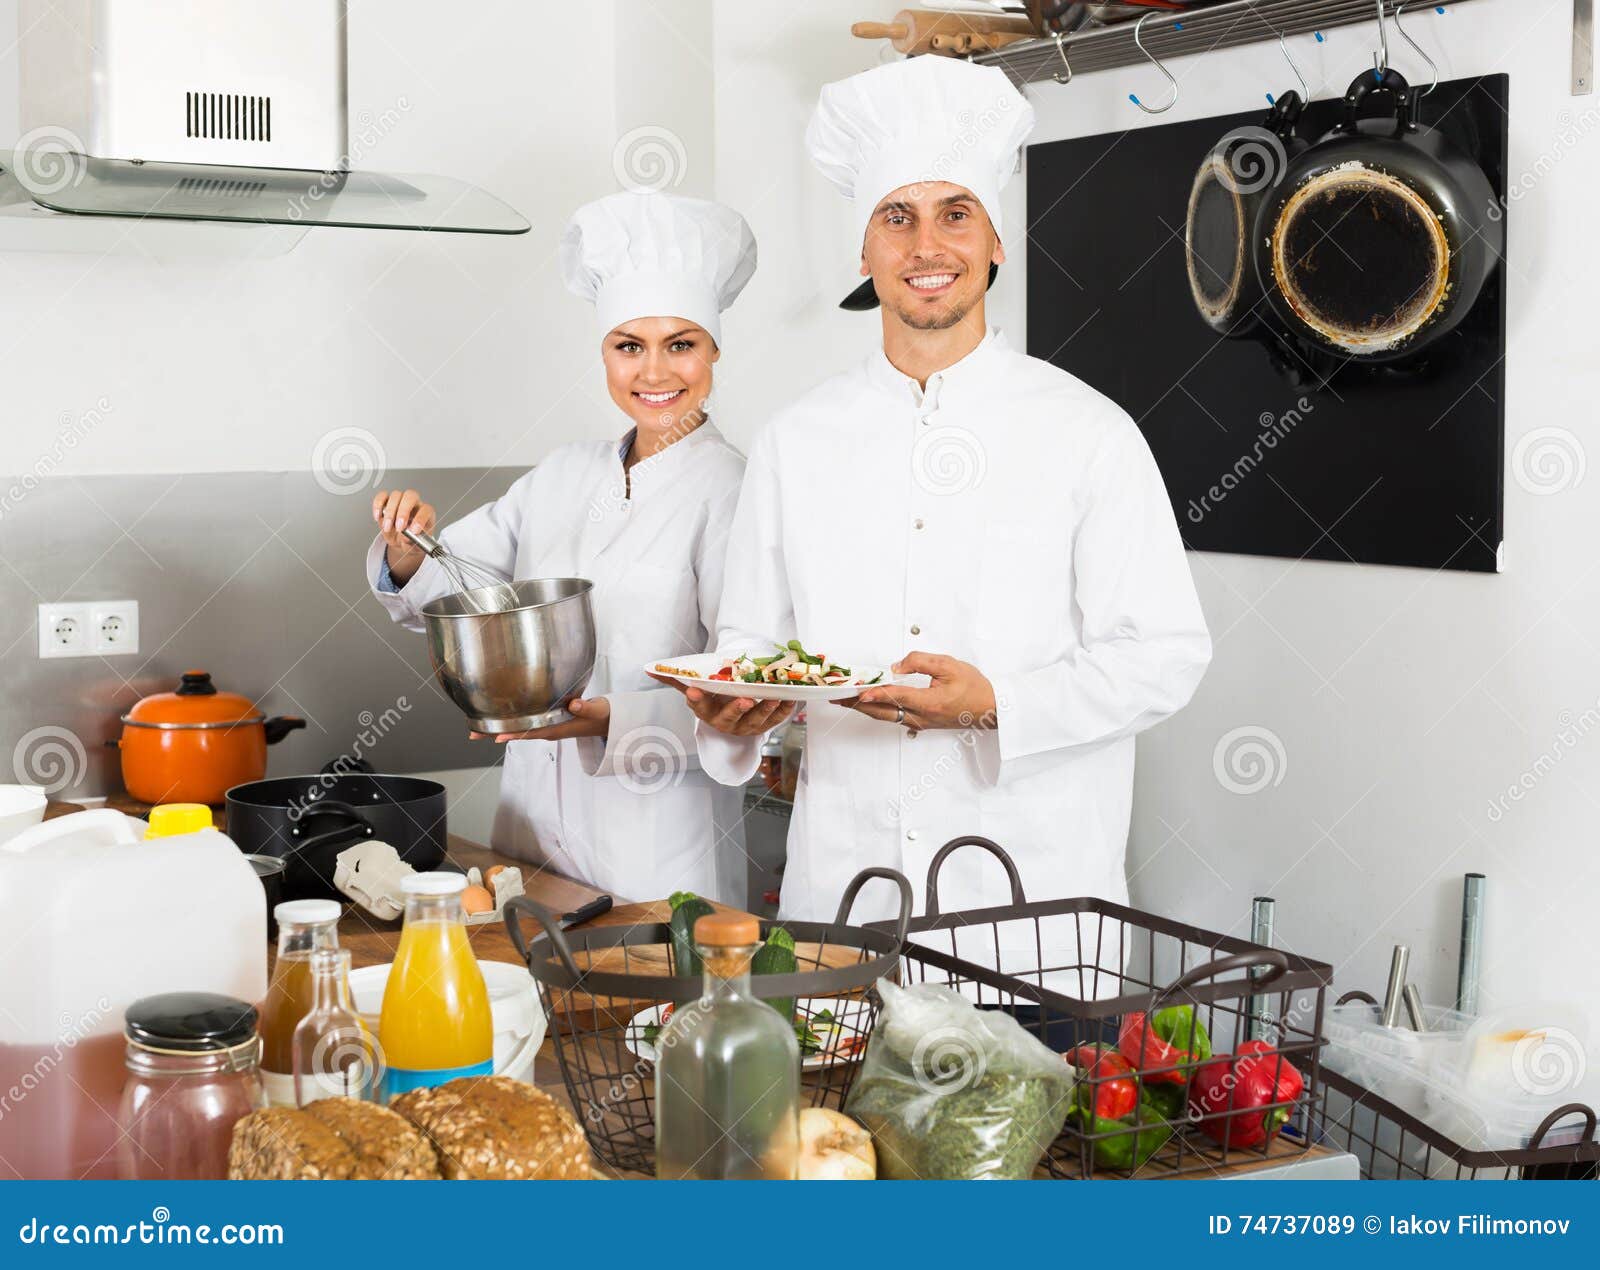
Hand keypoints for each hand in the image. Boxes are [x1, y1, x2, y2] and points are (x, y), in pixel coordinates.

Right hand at [372, 489, 436, 585]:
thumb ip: (414, 543)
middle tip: (398, 528)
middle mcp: (415, 505)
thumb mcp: (416, 547)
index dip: (420, 518)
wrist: (404, 541)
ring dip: (389, 512)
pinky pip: (382, 496)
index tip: (414, 531)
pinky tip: (377, 517)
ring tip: (387, 529)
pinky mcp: (387, 502)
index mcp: (426, 514)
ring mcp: (401, 502)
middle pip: (410, 496)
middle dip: (402, 511)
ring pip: (395, 495)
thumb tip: (407, 536)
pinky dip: (378, 505)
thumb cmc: (413, 543)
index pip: (426, 509)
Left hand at [470, 696, 610, 742]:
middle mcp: (548, 729)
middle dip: (495, 733)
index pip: (531, 732)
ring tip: (476, 727)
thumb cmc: (602, 715)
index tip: (495, 735)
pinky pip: (525, 724)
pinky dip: (510, 721)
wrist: (608, 721)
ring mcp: (546, 726)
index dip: (513, 733)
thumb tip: (574, 703)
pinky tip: (499, 717)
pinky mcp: (547, 721)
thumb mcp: (597, 710)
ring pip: (518, 730)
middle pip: (518, 734)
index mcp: (557, 728)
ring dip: (498, 728)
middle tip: (472, 733)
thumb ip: (586, 707)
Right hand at [648, 673, 794, 736]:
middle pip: (730, 718)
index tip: (693, 690)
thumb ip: (677, 679)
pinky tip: (790, 699)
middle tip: (744, 700)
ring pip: (756, 721)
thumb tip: (651, 670)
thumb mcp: (696, 688)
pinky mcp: (765, 725)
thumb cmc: (713, 697)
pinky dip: (783, 710)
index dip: (697, 699)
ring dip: (765, 710)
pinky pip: (775, 720)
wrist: (733, 713)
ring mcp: (747, 726)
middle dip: (736, 709)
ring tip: (772, 697)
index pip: (699, 706)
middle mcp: (726, 722)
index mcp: (706, 711)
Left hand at [846, 652, 997, 731]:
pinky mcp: (920, 724)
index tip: (857, 692)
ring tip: (845, 701)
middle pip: (882, 712)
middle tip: (837, 697)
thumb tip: (896, 666)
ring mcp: (919, 723)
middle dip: (858, 704)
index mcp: (929, 702)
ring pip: (885, 717)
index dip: (875, 693)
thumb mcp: (950, 665)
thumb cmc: (974, 687)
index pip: (895, 697)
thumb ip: (921, 662)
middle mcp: (921, 717)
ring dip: (864, 708)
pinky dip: (877, 710)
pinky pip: (893, 718)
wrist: (990, 709)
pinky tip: (867, 704)